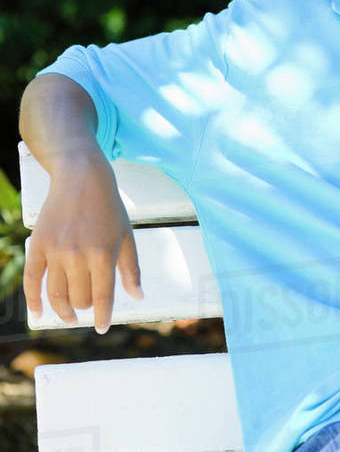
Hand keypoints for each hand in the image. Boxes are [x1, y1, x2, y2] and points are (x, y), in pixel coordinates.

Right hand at [23, 150, 142, 333]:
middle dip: (86, 307)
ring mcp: (56, 252)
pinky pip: (32, 280)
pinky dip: (33, 300)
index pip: (103, 296)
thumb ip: (131, 268)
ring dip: (64, 310)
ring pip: (57, 294)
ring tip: (70, 317)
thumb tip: (137, 296)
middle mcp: (79, 256)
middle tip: (89, 307)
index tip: (103, 328)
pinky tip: (39, 312)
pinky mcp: (38, 246)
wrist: (82, 180)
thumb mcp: (127, 236)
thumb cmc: (109, 209)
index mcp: (104, 254)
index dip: (103, 316)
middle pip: (79, 297)